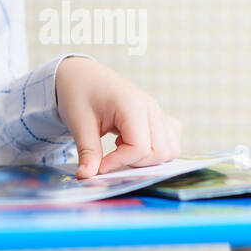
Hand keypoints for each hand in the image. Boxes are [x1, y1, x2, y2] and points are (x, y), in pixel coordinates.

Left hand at [55, 57, 183, 178]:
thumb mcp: (79, 123)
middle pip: (160, 151)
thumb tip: (87, 176)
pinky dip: (157, 149)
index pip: (140, 147)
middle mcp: (150, 108)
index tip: (100, 166)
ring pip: (170, 148)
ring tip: (122, 149)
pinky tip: (133, 144)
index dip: (120, 162)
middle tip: (111, 157)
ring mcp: (156, 111)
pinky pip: (171, 139)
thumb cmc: (79, 92)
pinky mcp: (156, 116)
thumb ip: (88, 152)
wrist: (81, 74)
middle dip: (136, 163)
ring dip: (148, 158)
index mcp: (132, 105)